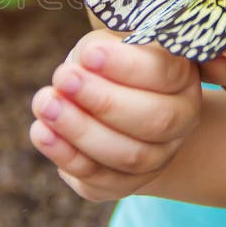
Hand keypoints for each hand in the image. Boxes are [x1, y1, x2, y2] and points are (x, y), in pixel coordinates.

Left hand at [30, 29, 200, 200]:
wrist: (116, 104)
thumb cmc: (110, 63)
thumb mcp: (108, 43)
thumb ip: (99, 49)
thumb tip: (84, 62)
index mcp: (183, 77)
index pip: (164, 72)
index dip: (127, 65)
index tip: (89, 53)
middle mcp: (181, 120)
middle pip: (154, 120)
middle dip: (104, 101)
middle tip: (62, 78)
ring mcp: (158, 156)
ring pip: (128, 155)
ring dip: (81, 130)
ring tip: (45, 103)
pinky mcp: (126, 183)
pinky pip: (99, 179)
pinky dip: (67, 156)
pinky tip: (42, 132)